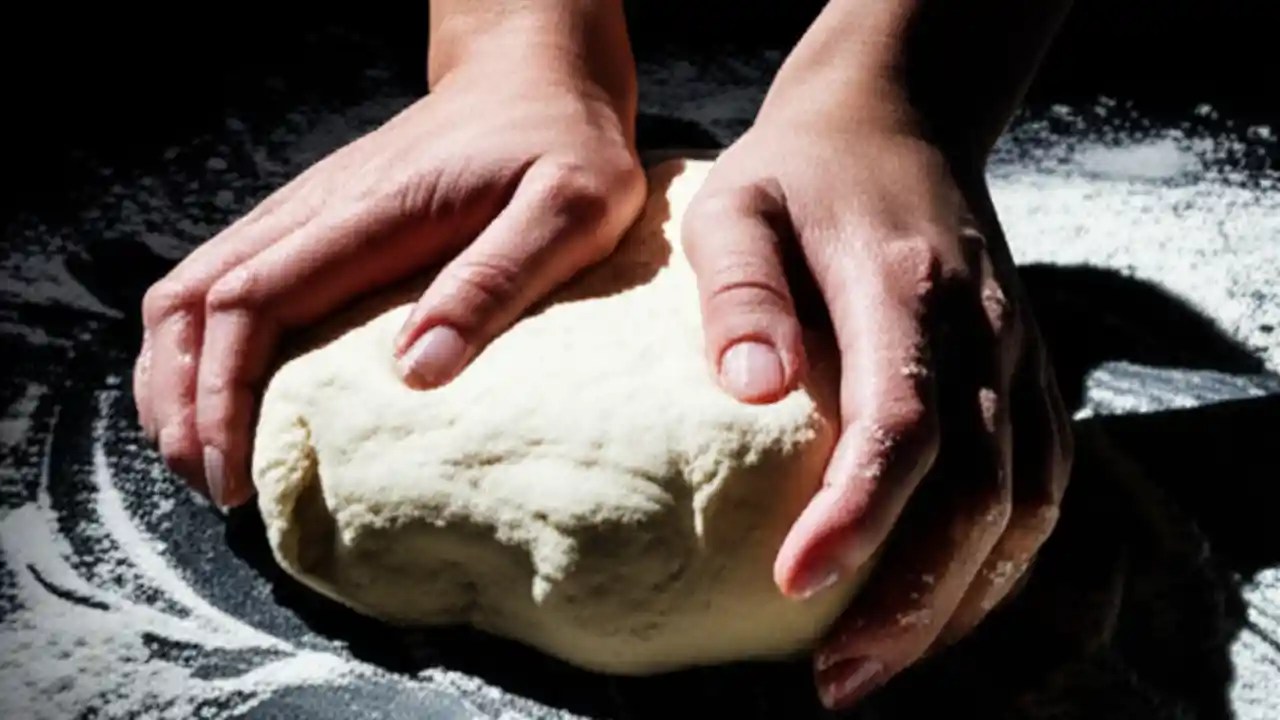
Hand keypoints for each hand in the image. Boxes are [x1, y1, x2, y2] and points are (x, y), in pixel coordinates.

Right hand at [133, 5, 643, 509]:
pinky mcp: (315, 222)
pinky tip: (221, 394)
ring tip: (199, 455)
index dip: (223, 392)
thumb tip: (418, 370)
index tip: (232, 469)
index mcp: (371, 213)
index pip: (253, 301)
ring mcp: (308, 212)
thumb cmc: (562, 146)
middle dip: (180, 399)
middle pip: (194, 299)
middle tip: (210, 484)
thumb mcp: (566, 211)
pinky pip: (225, 280)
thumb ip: (495, 281)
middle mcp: (318, 209)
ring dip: (176, 375)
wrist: (537, 80)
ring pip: (194, 288)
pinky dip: (202, 345)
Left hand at [681, 101, 1072, 707]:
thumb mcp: (736, 205)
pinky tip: (945, 607)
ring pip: (1024, 502)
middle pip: (978, 489)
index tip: (794, 584)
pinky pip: (1041, 482)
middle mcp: (983, 330)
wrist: (898, 119)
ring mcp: (1018, 353)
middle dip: (914, 599)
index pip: (902, 421)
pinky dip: (1001, 559)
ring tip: (883, 666)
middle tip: (837, 680)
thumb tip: (748, 390)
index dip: (860, 512)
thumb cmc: (797, 173)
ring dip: (961, 599)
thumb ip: (741, 292)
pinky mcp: (1027, 371)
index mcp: (906, 289)